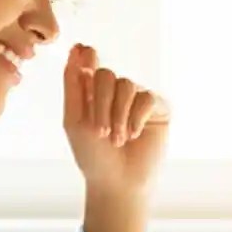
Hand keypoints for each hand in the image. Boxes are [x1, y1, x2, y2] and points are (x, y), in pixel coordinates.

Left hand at [63, 44, 170, 194]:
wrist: (118, 183)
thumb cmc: (93, 157)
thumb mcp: (74, 120)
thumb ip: (73, 85)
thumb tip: (75, 49)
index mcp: (92, 93)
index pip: (89, 63)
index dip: (86, 56)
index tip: (82, 51)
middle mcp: (115, 92)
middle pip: (106, 75)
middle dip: (100, 103)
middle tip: (100, 132)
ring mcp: (137, 99)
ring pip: (127, 85)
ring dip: (118, 115)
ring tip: (117, 140)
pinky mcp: (158, 109)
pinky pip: (147, 98)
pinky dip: (137, 117)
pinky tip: (134, 135)